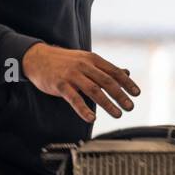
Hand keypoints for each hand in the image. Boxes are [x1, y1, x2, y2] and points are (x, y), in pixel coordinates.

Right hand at [21, 43, 140, 121]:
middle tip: (130, 107)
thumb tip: (126, 73)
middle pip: (107, 82)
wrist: (38, 57)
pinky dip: (84, 109)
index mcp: (93, 59)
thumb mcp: (86, 60)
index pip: (114, 71)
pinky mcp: (60, 84)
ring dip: (107, 104)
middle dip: (121, 95)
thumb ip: (105, 68)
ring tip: (117, 114)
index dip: (127, 83)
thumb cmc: (65, 61)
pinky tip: (91, 117)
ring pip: (93, 90)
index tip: (137, 94)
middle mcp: (84, 66)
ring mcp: (72, 75)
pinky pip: (74, 98)